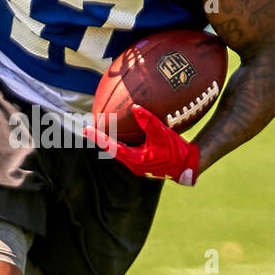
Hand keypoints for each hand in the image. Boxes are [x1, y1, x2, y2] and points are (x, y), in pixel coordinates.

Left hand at [84, 105, 199, 185]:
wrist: (188, 167)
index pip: (112, 147)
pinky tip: (121, 134)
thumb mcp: (162, 134)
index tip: (87, 129)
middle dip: (101, 139)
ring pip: (119, 151)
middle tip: (88, 128)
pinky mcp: (143, 163)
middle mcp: (133, 165)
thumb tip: (135, 107)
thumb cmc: (176, 152)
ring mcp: (137, 166)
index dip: (99, 138)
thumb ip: (148, 121)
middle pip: (112, 150)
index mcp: (135, 160)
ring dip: (110, 141)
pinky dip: (121, 142)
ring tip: (100, 130)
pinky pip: (127, 151)